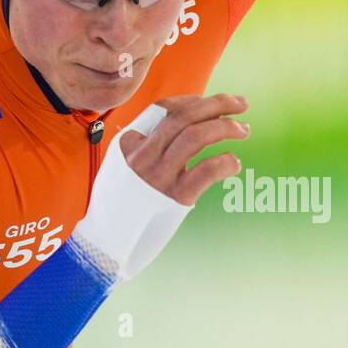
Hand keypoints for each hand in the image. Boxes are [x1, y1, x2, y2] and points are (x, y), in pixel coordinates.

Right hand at [73, 94, 249, 280]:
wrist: (104, 245)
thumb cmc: (119, 206)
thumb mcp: (122, 168)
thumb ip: (147, 147)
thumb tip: (181, 126)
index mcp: (130, 144)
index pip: (166, 108)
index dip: (194, 101)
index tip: (211, 104)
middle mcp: (143, 156)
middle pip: (184, 116)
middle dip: (217, 103)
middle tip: (241, 103)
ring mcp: (158, 177)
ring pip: (196, 137)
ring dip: (225, 128)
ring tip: (243, 129)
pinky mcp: (174, 199)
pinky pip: (206, 171)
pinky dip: (225, 162)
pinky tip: (234, 164)